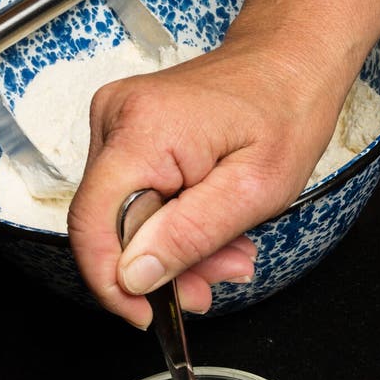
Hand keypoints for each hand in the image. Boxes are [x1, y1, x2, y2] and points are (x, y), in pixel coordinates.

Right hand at [67, 41, 340, 327]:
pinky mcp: (126, 137)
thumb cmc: (283, 112)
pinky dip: (172, 228)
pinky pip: (135, 203)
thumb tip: (134, 276)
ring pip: (124, 222)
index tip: (144, 316)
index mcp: (144, 132)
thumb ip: (189, 236)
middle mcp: (116, 121)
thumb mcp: (252, 191)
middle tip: (212, 283)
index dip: (112, 284)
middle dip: (160, 270)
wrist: (288, 63)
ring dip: (174, 252)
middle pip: (110, 228)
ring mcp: (117, 126)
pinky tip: (211, 229)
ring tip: (227, 254)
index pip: (92, 225)